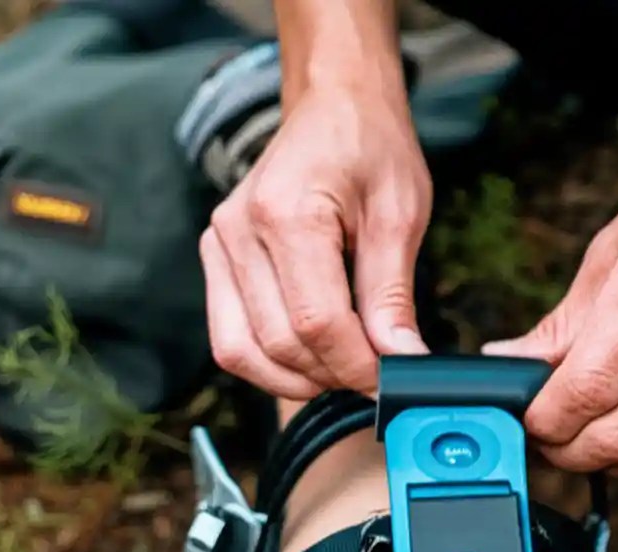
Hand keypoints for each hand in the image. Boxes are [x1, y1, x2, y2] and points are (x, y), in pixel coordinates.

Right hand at [200, 87, 431, 398]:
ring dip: (298, 378)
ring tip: (344, 368)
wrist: (334, 107)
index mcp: (287, 214)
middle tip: (377, 375)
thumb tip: (401, 359)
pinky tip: (312, 358)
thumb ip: (393, 293)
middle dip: (333, 374)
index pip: (316, 322)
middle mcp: (239, 232)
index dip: (357, 365)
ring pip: (244, 351)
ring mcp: (219, 245)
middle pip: (280, 343)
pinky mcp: (216, 258)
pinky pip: (230, 336)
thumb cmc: (370, 148)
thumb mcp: (400, 214)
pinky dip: (269, 363)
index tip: (392, 379)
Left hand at [485, 120, 617, 478]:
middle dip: (566, 451)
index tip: (524, 416)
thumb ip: (563, 322)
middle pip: (617, 442)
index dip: (541, 419)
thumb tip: (511, 364)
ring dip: (610, 458)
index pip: (584, 392)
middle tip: (546, 434)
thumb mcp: (614, 248)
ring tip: (588, 429)